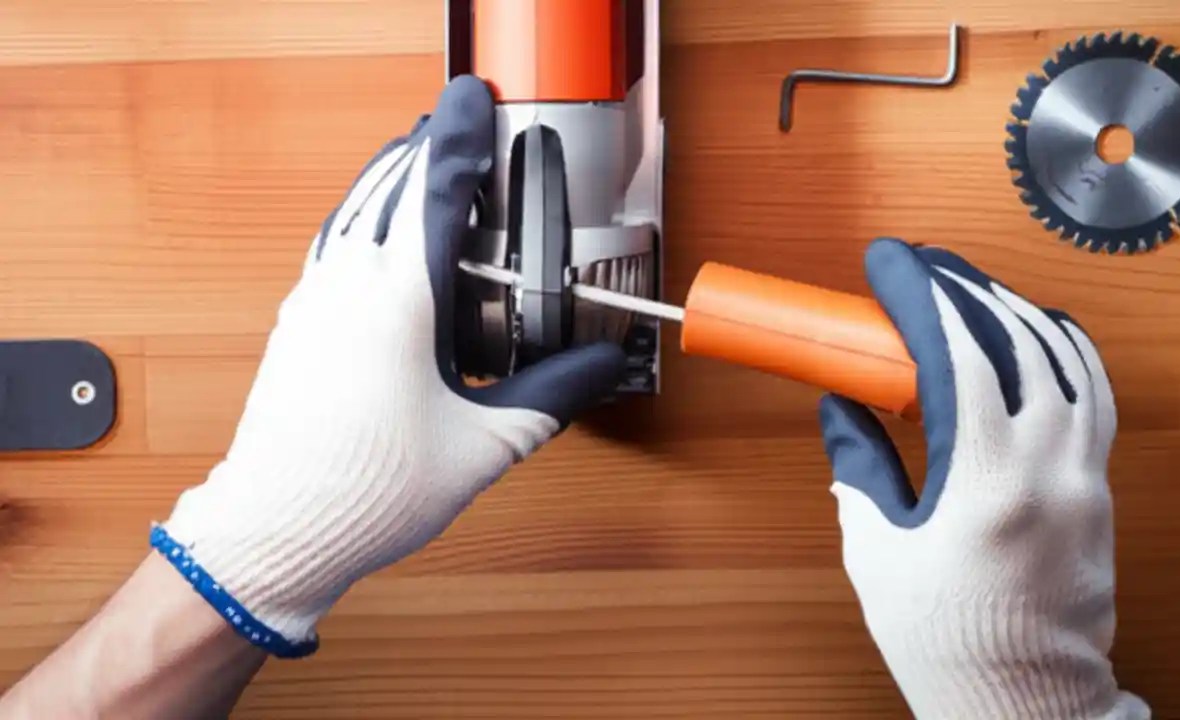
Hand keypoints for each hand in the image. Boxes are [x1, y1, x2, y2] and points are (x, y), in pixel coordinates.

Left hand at [149, 76, 625, 657]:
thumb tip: (600, 365)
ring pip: (355, 207)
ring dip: (394, 179)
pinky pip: (333, 242)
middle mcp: (348, 285)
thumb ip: (550, 395)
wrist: (275, 529)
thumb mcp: (482, 446)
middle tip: (464, 136)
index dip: (462, 140)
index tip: (475, 107)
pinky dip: (364, 217)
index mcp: (398, 300)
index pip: (437, 189)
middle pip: (390, 183)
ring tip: (428, 172)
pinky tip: (380, 237)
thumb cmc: (367, 492)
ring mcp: (314, 300)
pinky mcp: (297, 323)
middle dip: (430, 151)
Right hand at [820, 239, 1149, 718]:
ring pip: (1062, 355)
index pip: (959, 352)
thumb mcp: (877, 551)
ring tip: (964, 288)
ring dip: (1009, 308)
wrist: (1021, 699)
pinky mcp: (1097, 486)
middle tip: (917, 265)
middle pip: (1013, 338)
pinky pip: (1092, 390)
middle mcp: (1048, 464)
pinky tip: (1033, 332)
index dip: (919, 294)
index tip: (887, 264)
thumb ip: (858, 468)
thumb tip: (840, 409)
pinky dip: (1060, 346)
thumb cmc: (946, 637)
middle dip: (959, 286)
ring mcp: (1082, 473)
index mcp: (986, 480)